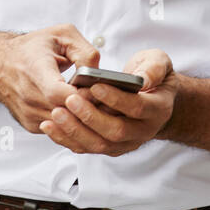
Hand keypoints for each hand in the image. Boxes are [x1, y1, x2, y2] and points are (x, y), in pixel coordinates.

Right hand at [0, 24, 100, 132]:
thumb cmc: (31, 48)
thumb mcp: (63, 35)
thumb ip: (85, 52)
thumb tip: (98, 75)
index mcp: (35, 69)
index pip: (57, 92)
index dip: (80, 95)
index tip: (94, 89)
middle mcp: (28, 95)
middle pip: (65, 113)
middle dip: (89, 108)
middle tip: (102, 97)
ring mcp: (28, 113)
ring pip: (65, 126)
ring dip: (82, 118)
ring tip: (91, 102)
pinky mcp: (31, 125)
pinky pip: (59, 130)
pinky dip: (71, 122)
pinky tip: (77, 108)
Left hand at [39, 49, 176, 155]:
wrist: (152, 96)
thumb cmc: (152, 74)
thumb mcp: (159, 62)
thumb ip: (154, 68)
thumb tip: (143, 79)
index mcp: (158, 109)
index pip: (137, 108)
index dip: (116, 99)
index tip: (95, 87)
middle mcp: (144, 131)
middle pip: (116, 132)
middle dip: (91, 117)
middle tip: (70, 100)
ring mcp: (126, 143)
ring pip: (99, 144)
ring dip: (75, 130)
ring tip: (56, 113)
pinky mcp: (109, 147)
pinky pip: (86, 148)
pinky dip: (66, 139)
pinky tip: (49, 126)